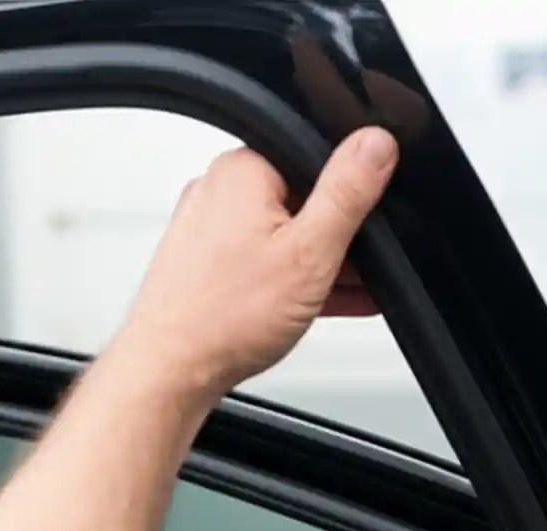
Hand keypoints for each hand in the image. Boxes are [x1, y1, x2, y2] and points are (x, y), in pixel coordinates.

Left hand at [119, 126, 398, 400]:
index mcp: (244, 169)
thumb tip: (376, 144)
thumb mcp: (311, 252)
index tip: (373, 227)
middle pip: (302, 198)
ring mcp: (209, 227)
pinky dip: (293, 278)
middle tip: (366, 271)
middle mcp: (219, 190)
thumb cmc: (224, 318)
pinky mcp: (206, 260)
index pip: (317, 158)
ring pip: (284, 234)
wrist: (170, 371)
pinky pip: (263, 259)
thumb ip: (348, 192)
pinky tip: (320, 304)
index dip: (353, 194)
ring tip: (349, 294)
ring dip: (321, 263)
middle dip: (340, 236)